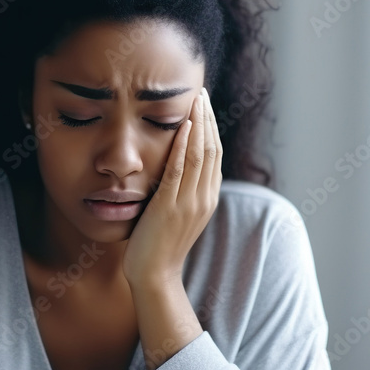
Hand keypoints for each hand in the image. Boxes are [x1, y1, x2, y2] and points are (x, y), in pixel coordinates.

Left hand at [122, 87, 222, 288]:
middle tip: (202, 92)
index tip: (205, 104)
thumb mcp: (177, 214)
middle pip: (211, 149)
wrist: (154, 276)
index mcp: (207, 199)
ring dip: (198, 124)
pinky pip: (179, 171)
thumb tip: (177, 168)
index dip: (211, 127)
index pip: (214, 154)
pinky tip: (182, 126)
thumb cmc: (159, 246)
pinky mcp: (170, 207)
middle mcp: (203, 198)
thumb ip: (181, 191)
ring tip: (195, 100)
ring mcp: (188, 203)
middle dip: (207, 118)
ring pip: (199, 155)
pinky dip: (182, 146)